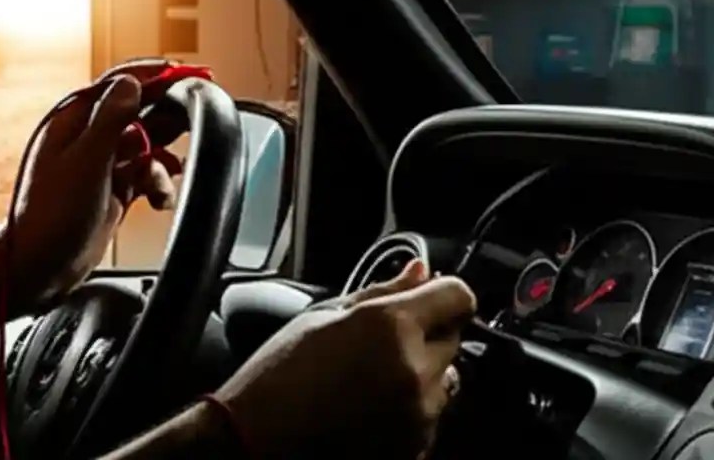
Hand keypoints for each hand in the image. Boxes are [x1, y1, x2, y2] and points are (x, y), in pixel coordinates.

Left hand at [0, 63, 185, 313]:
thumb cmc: (50, 216)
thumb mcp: (86, 161)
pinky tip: (158, 198)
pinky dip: (157, 183)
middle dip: (167, 118)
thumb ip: (111, 119)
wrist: (39, 267)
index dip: (155, 75)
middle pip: (138, 111)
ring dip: (162, 157)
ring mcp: (101, 164)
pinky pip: (145, 174)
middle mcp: (88, 137)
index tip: (186, 74)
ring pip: (146, 144)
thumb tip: (132, 83)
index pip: (120, 83)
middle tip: (194, 123)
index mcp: (74, 120)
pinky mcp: (113, 190)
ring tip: (167, 173)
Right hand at [212, 260, 474, 457]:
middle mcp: (416, 370)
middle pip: (453, 338)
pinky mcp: (415, 448)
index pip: (458, 296)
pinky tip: (369, 408)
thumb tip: (419, 271)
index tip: (427, 297)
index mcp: (392, 326)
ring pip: (445, 381)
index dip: (443, 293)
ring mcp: (419, 415)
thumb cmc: (277, 377)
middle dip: (427, 334)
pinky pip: (430, 418)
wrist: (255, 441)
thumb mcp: (322, 317)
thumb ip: (380, 292)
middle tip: (381, 342)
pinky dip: (411, 410)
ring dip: (422, 374)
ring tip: (371, 379)